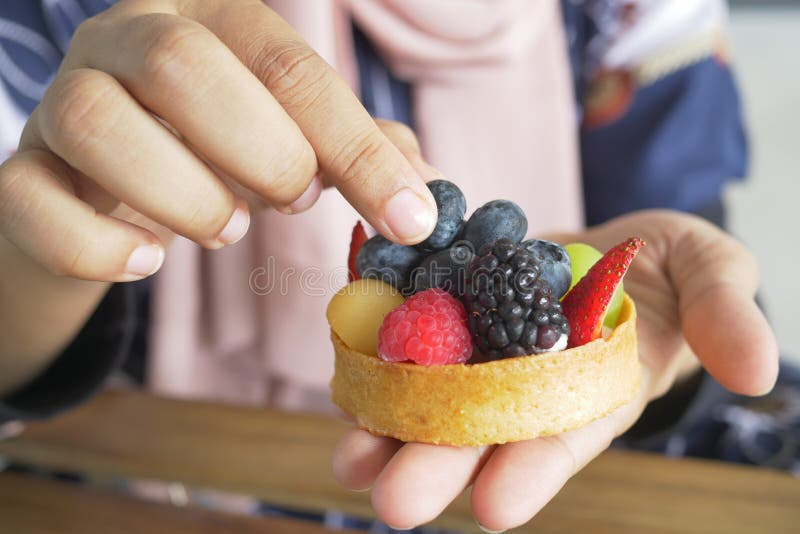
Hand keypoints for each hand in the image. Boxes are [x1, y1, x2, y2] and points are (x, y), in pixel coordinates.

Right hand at [0, 0, 435, 281]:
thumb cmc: (213, 157)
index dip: (358, 148)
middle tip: (292, 199)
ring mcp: (59, 104)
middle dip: (262, 150)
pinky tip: (147, 259)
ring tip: (224, 226)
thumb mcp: (291, 143)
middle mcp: (122, 40)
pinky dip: (103, 246)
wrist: (106, 195)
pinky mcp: (20, 176)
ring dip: (184, 194)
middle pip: (182, 62)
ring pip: (97, 121)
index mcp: (205, 19)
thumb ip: (358, 157)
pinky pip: (35, 202)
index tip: (409, 219)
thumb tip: (432, 194)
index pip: (289, 66)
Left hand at [332, 210, 778, 530]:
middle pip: (483, 428)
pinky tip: (345, 382)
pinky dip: (375, 361)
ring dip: (390, 429)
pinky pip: (408, 337)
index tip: (497, 505)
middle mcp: (529, 381)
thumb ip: (725, 314)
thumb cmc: (671, 267)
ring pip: (433, 397)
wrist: (611, 243)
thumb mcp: (713, 272)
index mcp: (594, 387)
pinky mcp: (449, 311)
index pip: (564, 434)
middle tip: (395, 502)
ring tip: (351, 461)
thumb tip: (756, 371)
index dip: (534, 469)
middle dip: (441, 465)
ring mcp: (483, 348)